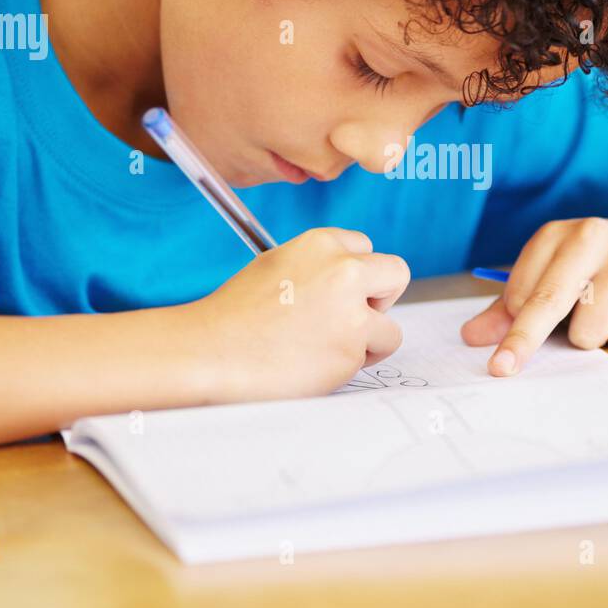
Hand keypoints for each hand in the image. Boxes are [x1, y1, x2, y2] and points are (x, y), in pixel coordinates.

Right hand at [189, 227, 410, 401]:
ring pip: (390, 326)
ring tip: (322, 348)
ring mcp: (350, 309)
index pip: (366, 247)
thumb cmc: (234, 317)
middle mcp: (341, 269)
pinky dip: (352, 365)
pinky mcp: (353, 347)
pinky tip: (314, 364)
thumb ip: (317, 267)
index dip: (357, 274)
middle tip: (352, 319)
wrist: (210, 352)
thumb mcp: (276, 267)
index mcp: (319, 243)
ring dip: (366, 341)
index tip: (341, 292)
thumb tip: (350, 281)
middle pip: (396, 273)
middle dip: (381, 298)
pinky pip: (372, 356)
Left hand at [461, 214, 607, 374]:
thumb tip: (472, 336)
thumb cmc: (601, 263)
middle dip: (523, 340)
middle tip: (502, 368)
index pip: (519, 291)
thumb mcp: (555, 272)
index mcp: (556, 235)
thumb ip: (512, 305)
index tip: (500, 354)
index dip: (513, 325)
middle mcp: (591, 238)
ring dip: (593, 334)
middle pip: (548, 302)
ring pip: (590, 330)